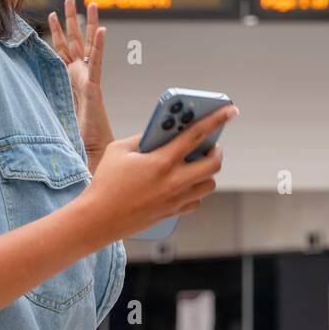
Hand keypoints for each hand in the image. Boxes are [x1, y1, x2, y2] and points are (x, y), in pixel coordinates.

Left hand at [48, 0, 111, 171]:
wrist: (88, 150)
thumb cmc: (71, 136)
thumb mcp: (48, 111)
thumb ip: (39, 101)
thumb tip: (16, 98)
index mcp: (69, 78)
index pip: (61, 49)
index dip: (56, 32)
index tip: (51, 14)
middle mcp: (80, 75)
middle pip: (75, 40)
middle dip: (72, 19)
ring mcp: (89, 79)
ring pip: (89, 46)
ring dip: (90, 24)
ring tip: (92, 3)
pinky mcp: (94, 87)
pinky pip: (97, 63)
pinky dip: (99, 47)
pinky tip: (102, 31)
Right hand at [82, 105, 237, 239]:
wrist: (97, 220)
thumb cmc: (105, 182)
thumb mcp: (119, 150)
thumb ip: (143, 138)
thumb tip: (161, 132)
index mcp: (162, 161)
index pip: (197, 134)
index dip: (217, 119)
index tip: (231, 109)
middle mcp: (174, 181)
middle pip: (214, 163)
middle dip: (216, 150)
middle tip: (211, 144)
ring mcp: (175, 200)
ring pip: (209, 184)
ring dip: (206, 171)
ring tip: (195, 163)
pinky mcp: (172, 213)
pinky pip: (196, 201)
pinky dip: (194, 191)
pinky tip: (183, 183)